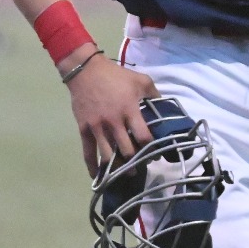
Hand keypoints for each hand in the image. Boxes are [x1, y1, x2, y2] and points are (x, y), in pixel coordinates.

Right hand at [60, 46, 158, 176]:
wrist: (86, 71)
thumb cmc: (115, 76)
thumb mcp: (140, 80)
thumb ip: (154, 94)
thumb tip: (164, 107)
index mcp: (130, 110)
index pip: (143, 136)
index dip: (151, 148)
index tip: (155, 154)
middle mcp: (114, 122)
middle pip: (127, 150)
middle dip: (135, 161)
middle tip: (140, 166)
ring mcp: (98, 127)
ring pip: (108, 155)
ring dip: (117, 168)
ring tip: (124, 174)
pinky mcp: (84, 129)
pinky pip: (88, 152)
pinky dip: (93, 167)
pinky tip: (98, 177)